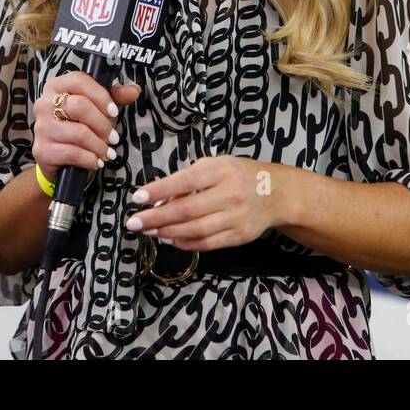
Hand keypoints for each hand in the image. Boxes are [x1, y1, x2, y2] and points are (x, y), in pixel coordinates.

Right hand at [31, 71, 141, 179]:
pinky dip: (90, 159)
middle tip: (113, 137)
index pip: (79, 81)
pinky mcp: (42, 150)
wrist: (60, 160)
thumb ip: (116, 97)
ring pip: (78, 133)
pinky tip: (96, 161)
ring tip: (107, 151)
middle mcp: (44, 104)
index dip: (100, 96)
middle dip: (102, 124)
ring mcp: (41, 127)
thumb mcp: (99, 109)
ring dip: (99, 145)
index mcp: (56, 87)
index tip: (114, 111)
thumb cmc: (80, 127)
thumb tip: (134, 90)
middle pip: (79, 106)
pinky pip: (72, 153)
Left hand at [126, 156, 280, 251]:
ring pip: (194, 230)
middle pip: (186, 210)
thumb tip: (159, 199)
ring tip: (150, 230)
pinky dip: (184, 243)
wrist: (276, 193)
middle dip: (156, 218)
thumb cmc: (239, 175)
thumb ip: (189, 179)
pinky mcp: (239, 236)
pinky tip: (170, 238)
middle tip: (134, 222)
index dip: (159, 190)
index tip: (138, 197)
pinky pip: (206, 244)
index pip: (185, 181)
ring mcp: (236, 217)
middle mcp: (230, 194)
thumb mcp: (216, 166)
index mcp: (221, 171)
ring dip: (167, 232)